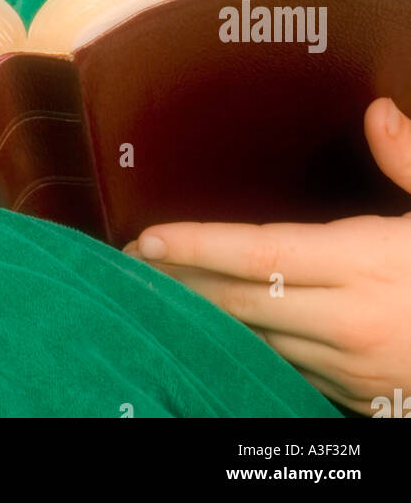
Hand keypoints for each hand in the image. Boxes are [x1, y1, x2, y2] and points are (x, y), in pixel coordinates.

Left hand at [122, 97, 410, 415]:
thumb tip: (376, 110)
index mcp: (365, 264)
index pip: (259, 254)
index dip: (198, 246)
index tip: (147, 237)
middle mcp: (347, 319)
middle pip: (241, 301)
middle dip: (178, 283)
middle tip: (126, 264)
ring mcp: (349, 364)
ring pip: (255, 338)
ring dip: (202, 316)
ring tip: (154, 290)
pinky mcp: (356, 392)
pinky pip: (285, 365)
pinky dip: (245, 344)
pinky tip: (216, 329)